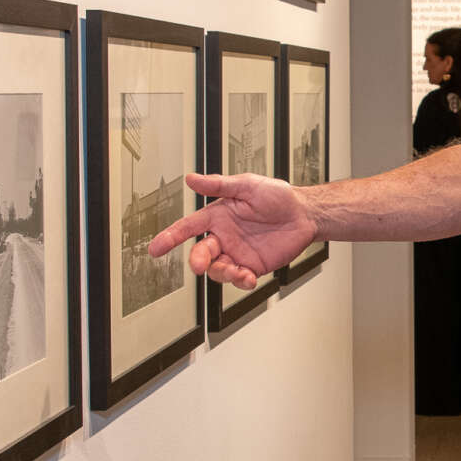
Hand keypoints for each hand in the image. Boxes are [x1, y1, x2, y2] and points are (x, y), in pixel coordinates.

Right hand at [149, 174, 316, 288]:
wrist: (305, 214)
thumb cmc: (277, 196)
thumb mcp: (247, 185)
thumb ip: (218, 184)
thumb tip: (191, 179)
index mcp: (218, 216)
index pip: (188, 227)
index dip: (170, 237)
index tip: (155, 248)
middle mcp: (224, 236)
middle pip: (201, 254)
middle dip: (198, 261)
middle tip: (200, 264)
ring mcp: (237, 253)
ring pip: (218, 270)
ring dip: (222, 274)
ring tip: (238, 272)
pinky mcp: (252, 266)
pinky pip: (239, 279)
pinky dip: (240, 281)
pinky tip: (248, 277)